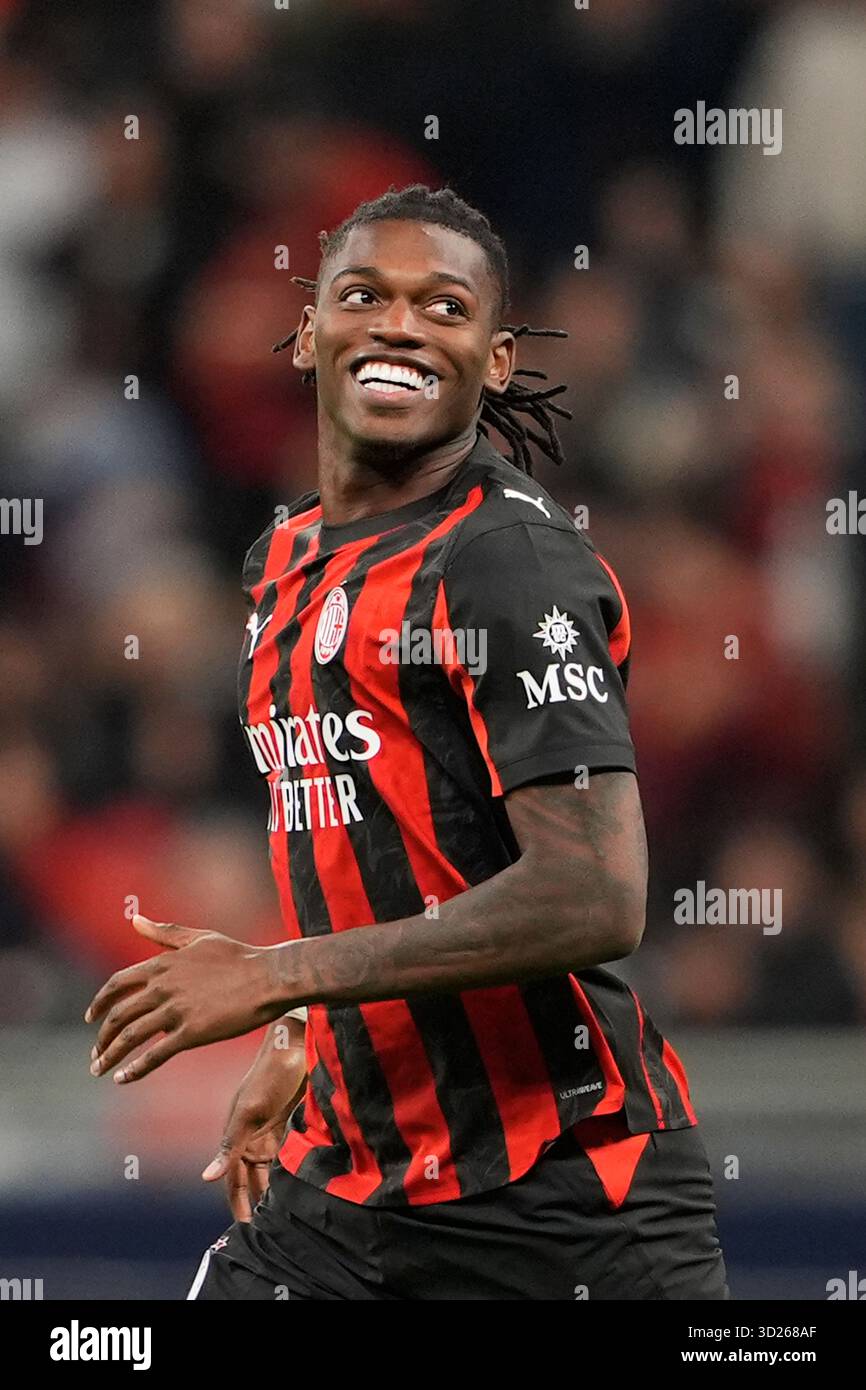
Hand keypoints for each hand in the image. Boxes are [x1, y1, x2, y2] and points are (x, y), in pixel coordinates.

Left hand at [85, 915, 284, 1083]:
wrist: (268, 977)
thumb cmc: (237, 956)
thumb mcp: (199, 938)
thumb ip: (164, 931)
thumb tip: (135, 919)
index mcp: (162, 964)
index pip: (117, 985)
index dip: (100, 1003)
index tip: (91, 1018)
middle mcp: (163, 987)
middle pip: (119, 1015)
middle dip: (102, 1037)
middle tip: (95, 1053)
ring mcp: (176, 1010)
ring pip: (130, 1036)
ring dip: (110, 1056)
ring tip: (99, 1070)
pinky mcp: (191, 1032)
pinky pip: (155, 1055)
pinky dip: (135, 1069)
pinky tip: (123, 1079)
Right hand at [202, 1017, 306, 1221]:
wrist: (297, 1045)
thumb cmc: (271, 1075)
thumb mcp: (250, 1112)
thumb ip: (230, 1146)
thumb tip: (206, 1178)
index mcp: (235, 1135)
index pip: (233, 1181)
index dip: (238, 1205)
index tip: (246, 1232)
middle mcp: (250, 1137)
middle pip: (251, 1179)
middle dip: (257, 1202)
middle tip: (269, 1229)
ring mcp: (270, 1131)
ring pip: (269, 1170)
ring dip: (274, 1189)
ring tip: (285, 1215)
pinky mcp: (289, 1123)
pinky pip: (285, 1155)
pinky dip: (288, 1171)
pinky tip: (299, 1187)